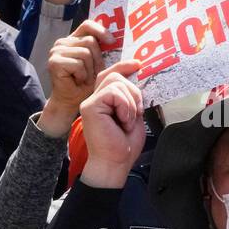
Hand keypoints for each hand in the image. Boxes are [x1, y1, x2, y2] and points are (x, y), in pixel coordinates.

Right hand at [40, 19, 113, 135]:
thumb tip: (134, 57)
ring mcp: (57, 51)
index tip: (112, 41)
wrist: (70, 102)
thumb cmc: (85, 85)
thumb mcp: (101, 68)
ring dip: (89, 70)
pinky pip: (78, 64)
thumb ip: (111, 58)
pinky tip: (77, 81)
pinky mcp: (55, 62)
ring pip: (86, 53)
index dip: (101, 31)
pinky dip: (82, 75)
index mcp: (74, 40)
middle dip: (97, 60)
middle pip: (90, 41)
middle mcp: (63, 42)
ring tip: (84, 78)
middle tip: (92, 74)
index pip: (88, 25)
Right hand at [79, 60, 146, 187]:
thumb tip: (138, 77)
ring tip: (126, 121)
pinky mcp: (90, 106)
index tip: (138, 65)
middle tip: (135, 114)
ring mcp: (90, 102)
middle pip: (116, 76)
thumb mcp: (133, 115)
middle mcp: (94, 98)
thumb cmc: (123, 145)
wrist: (114, 163)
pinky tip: (122, 122)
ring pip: (116, 83)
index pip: (111, 75)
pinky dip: (124, 106)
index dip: (124, 67)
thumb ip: (131, 97)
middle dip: (133, 93)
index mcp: (104, 101)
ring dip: (130, 102)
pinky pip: (113, 93)